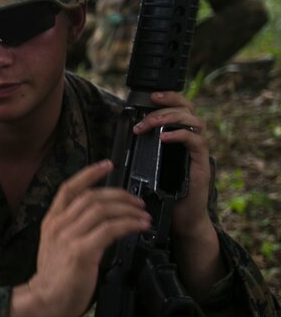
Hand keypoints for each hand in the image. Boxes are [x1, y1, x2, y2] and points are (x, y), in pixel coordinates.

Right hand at [11, 160, 150, 316]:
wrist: (45, 300)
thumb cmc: (55, 278)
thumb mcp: (57, 246)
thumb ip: (73, 230)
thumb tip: (102, 221)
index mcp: (51, 221)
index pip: (69, 188)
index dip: (90, 173)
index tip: (107, 165)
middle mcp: (58, 225)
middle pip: (92, 197)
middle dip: (120, 195)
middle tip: (138, 201)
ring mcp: (69, 237)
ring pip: (102, 210)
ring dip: (128, 210)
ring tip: (143, 215)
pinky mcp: (82, 251)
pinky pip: (110, 229)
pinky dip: (129, 225)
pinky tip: (139, 227)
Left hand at [131, 91, 225, 295]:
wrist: (178, 221)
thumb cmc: (161, 195)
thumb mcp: (145, 169)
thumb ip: (138, 153)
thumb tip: (115, 143)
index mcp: (175, 139)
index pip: (177, 108)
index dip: (167, 98)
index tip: (149, 96)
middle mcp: (189, 141)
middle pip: (189, 107)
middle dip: (168, 101)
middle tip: (150, 103)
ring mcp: (197, 151)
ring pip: (194, 120)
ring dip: (170, 117)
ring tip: (151, 124)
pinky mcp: (201, 163)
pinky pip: (196, 141)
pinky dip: (180, 135)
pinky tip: (164, 137)